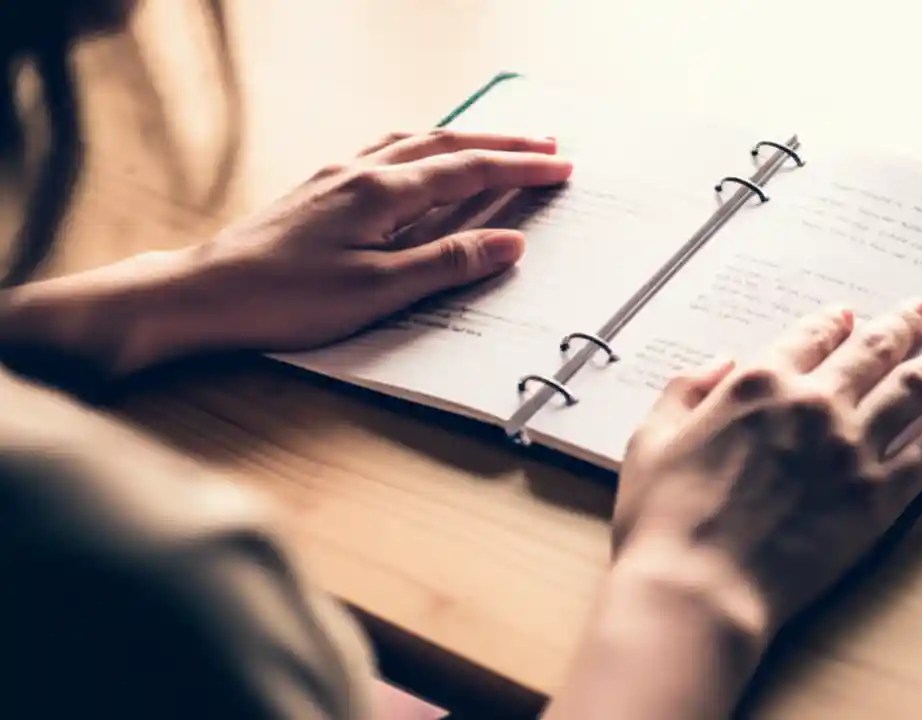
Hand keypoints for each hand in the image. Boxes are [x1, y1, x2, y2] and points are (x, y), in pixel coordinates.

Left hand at [0, 130, 572, 375]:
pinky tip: (421, 160)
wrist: (205, 293)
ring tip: (498, 143)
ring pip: (415, 141)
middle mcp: (362, 172)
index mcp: (382, 193)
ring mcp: (337, 176)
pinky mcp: (320, 189)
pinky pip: (386, 152)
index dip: (520, 168)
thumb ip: (447, 263)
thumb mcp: (377, 292)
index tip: (562, 166)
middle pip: (447, 144)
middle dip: (502, 143)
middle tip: (547, 144)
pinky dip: (423, 148)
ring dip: (464, 139)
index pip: (469, 170)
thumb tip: (508, 242)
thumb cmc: (286, 299)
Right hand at [613, 299, 921, 637]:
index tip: (849, 314)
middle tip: (921, 310)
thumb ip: (686, 389)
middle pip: (872, 351)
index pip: (809, 335)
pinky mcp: (879, 497)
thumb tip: (722, 362)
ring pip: (912, 391)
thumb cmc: (666, 518)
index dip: (832, 322)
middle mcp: (815, 404)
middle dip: (900, 326)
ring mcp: (853, 449)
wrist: (701, 588)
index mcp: (760, 383)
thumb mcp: (652, 438)